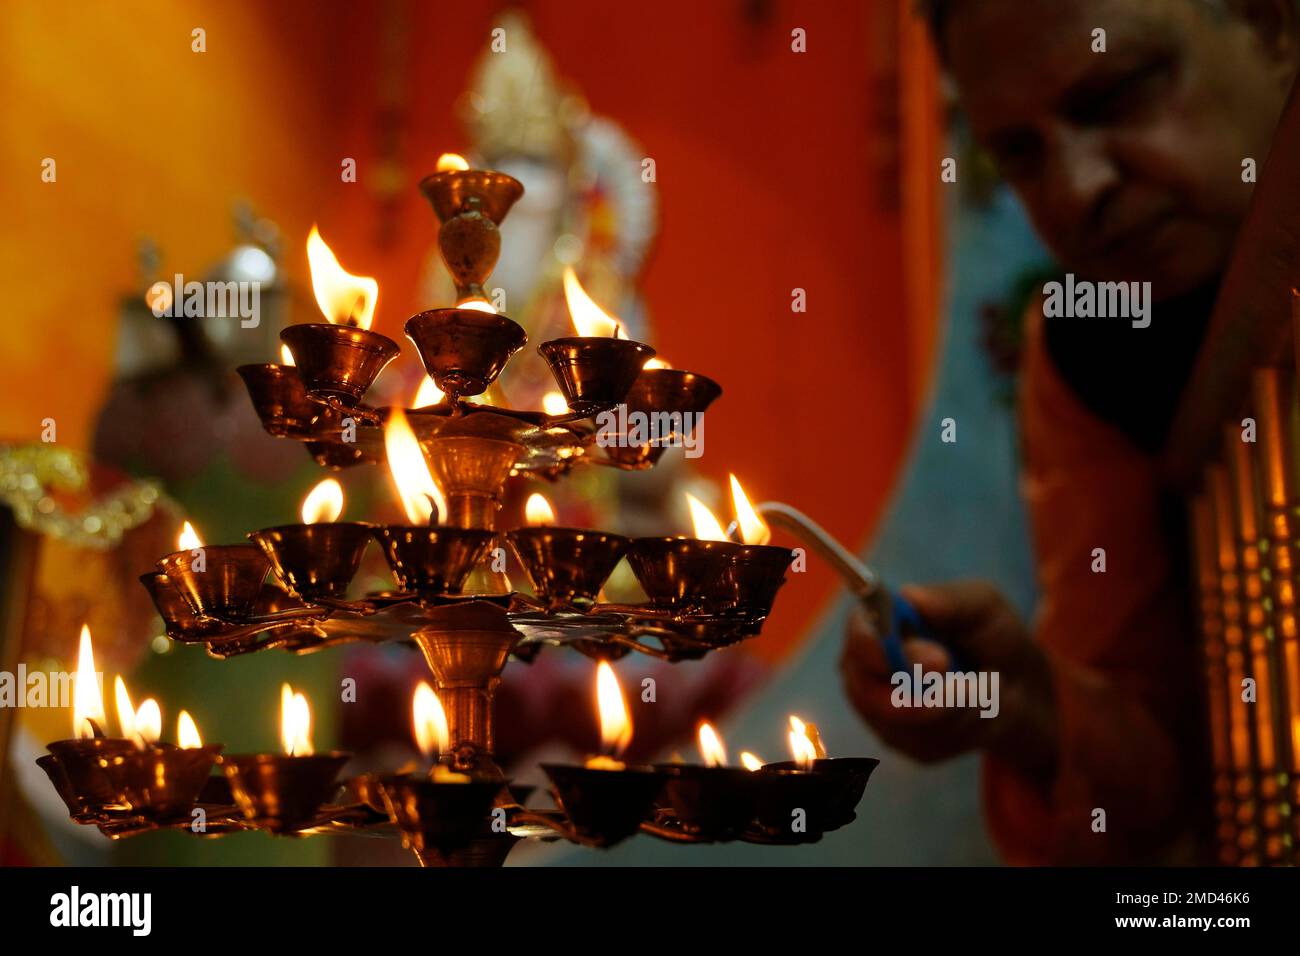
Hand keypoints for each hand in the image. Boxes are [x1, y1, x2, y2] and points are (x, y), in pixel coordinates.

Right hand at [839, 580, 1056, 775]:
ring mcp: (876, 710)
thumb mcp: (982, 606)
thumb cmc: (990, 635)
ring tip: (980, 689)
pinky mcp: (899, 741)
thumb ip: (949, 600)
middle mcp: (864, 668)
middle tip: (968, 688)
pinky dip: (960, 729)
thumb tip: (911, 596)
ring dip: (954, 709)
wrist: (1017, 687)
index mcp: (875, 624)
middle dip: (922, 697)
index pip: (860, 638)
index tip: (937, 660)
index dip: (887, 651)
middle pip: (868, 693)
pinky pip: (924, 744)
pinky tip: (973, 711)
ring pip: (903, 723)